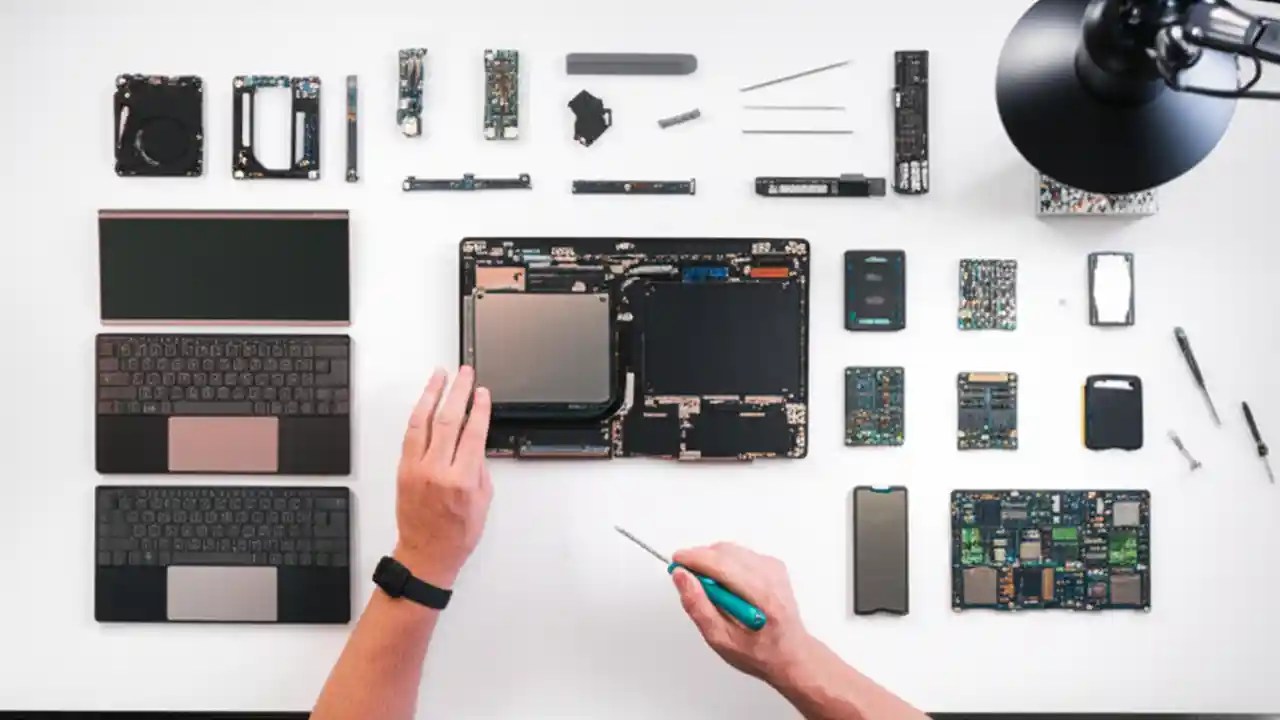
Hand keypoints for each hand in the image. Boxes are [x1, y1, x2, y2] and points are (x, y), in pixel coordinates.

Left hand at [393, 367, 492, 588]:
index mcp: (462, 480)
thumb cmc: (456, 535)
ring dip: (432, 394)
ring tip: (440, 376)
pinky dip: (418, 414)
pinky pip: (410, 434)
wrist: (426, 554)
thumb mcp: (483, 502)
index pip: (473, 433)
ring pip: (423, 421)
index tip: (483, 393)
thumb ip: (480, 469)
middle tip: (465, 375)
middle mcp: (437, 471)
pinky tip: (424, 402)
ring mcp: (416, 468)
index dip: (479, 408)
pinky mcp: (403, 470)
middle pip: (448, 420)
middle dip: (458, 392)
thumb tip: (475, 443)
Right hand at [671, 543, 813, 685]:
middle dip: (701, 562)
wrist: (790, 654)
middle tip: (692, 584)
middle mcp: (770, 576)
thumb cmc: (759, 652)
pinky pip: (740, 554)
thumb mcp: (720, 639)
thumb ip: (698, 606)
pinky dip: (727, 566)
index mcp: (760, 594)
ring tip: (715, 594)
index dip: (693, 559)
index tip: (676, 564)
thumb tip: (682, 577)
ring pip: (731, 550)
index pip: (720, 563)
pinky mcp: (773, 565)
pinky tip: (730, 589)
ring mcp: (773, 568)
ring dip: (714, 564)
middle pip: (724, 552)